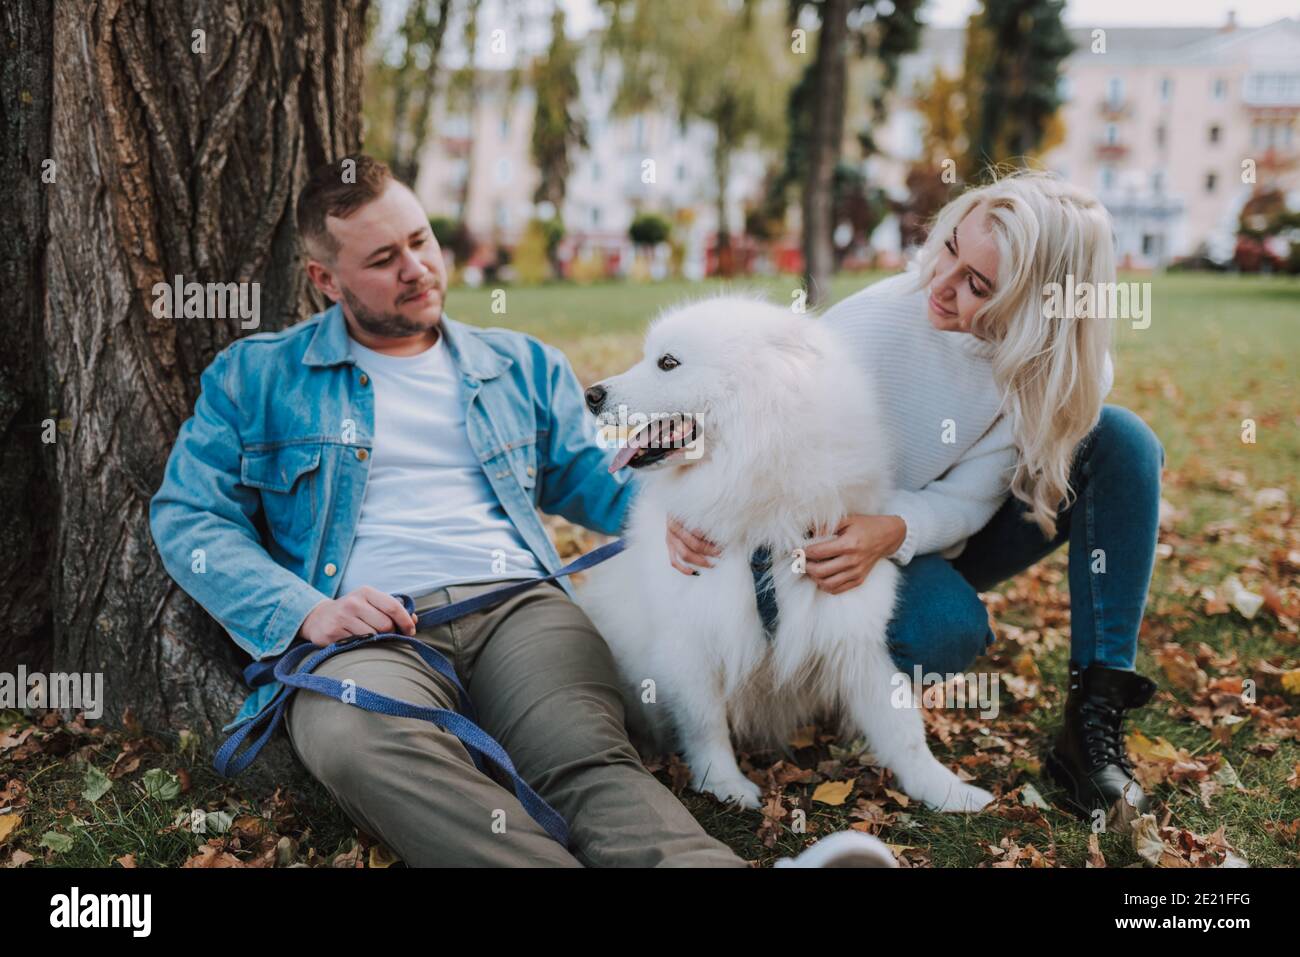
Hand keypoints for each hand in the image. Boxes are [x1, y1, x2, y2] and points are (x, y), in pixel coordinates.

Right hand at [298, 586, 418, 646]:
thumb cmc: (353, 611)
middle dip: (391, 633)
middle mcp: (353, 602)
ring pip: (373, 637)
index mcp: (366, 592)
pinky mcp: (333, 633)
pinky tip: (357, 641)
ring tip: (371, 638)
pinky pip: (358, 644)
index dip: (406, 621)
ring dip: (377, 641)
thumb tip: (414, 620)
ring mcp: (342, 617)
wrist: (319, 618)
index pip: (393, 606)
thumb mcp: (370, 603)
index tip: (411, 631)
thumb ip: (392, 609)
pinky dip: (362, 646)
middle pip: (385, 625)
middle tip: (388, 636)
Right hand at [666, 515, 721, 575]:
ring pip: (685, 554)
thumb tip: (722, 530)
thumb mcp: (697, 509)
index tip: (723, 542)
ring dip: (700, 560)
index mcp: (682, 517)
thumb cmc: (690, 509)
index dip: (711, 538)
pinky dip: (683, 568)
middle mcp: (674, 528)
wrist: (675, 506)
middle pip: (694, 544)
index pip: (699, 531)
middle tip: (720, 553)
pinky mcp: (669, 546)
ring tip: (712, 564)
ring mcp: (670, 538)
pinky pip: (674, 561)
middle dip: (709, 551)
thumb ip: (707, 518)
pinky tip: (693, 572)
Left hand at [803, 514, 905, 594]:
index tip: (797, 549)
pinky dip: (825, 586)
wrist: (887, 536)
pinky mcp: (859, 580)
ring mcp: (856, 572)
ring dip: (814, 578)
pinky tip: (821, 576)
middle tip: (800, 561)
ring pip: (827, 584)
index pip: (818, 552)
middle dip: (805, 567)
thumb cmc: (865, 525)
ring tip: (810, 568)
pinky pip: (837, 589)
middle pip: (820, 571)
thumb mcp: (847, 519)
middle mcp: (853, 561)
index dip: (804, 551)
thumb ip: (826, 525)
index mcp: (848, 544)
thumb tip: (808, 533)